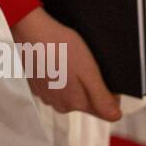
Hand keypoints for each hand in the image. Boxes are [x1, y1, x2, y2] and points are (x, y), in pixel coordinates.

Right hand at [9, 7, 121, 121]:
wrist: (29, 29)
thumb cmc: (60, 46)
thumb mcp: (88, 70)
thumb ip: (102, 98)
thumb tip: (115, 116)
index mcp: (75, 104)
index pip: (105, 109)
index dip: (109, 92)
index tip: (102, 74)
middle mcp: (60, 105)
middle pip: (87, 101)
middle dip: (91, 85)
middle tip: (86, 63)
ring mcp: (46, 96)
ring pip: (72, 93)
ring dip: (75, 80)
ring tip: (69, 59)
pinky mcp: (37, 86)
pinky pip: (57, 85)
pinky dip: (60, 75)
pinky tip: (57, 60)